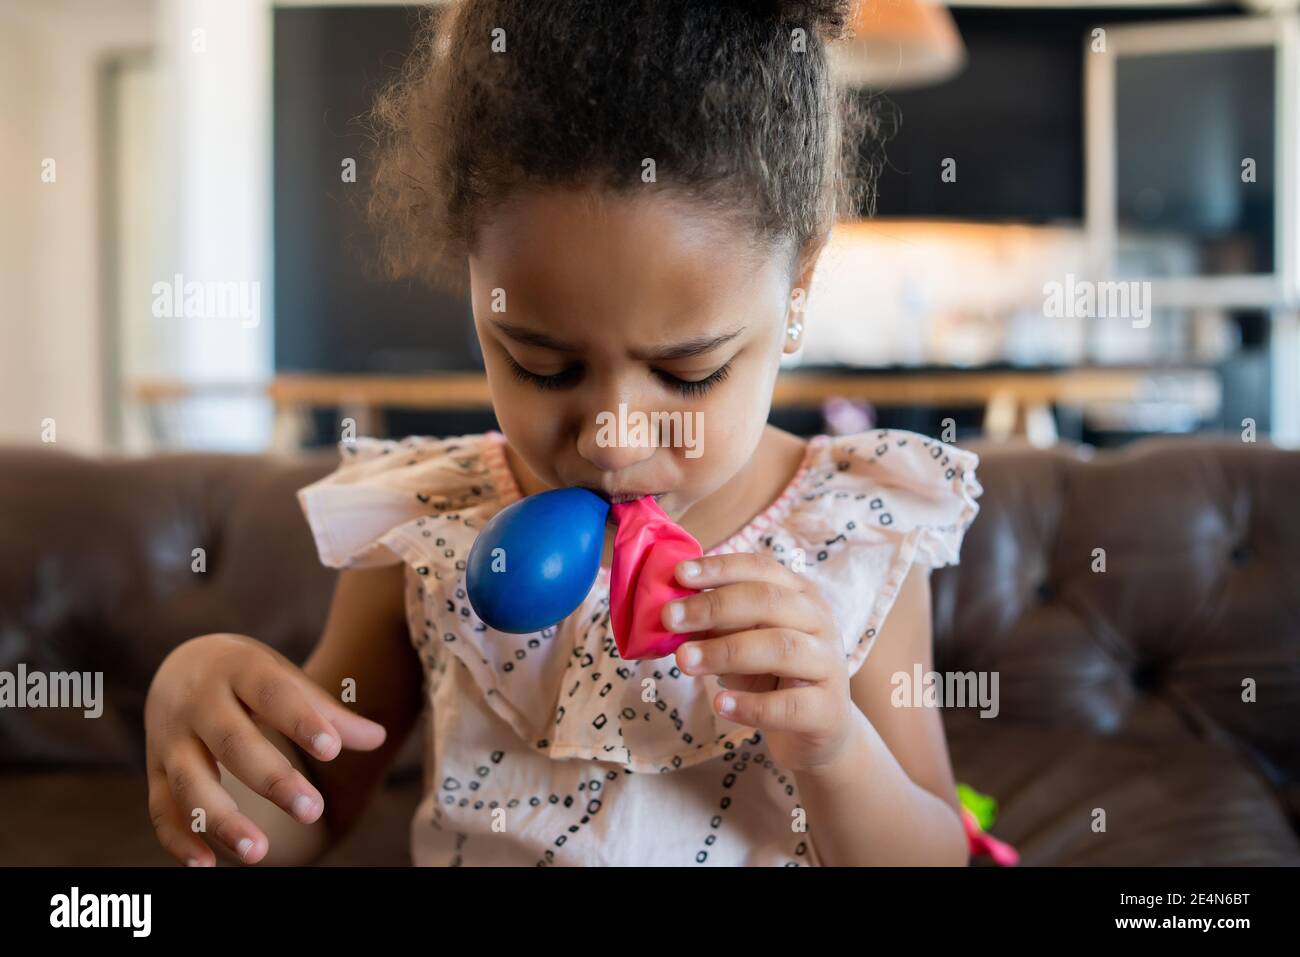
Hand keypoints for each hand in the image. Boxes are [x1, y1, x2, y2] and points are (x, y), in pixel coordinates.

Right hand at [143, 633, 386, 865]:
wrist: (181, 664)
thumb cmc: (249, 677)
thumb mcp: (285, 679)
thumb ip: (327, 711)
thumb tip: (378, 738)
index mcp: (239, 669)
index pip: (272, 693)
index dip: (301, 720)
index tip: (332, 749)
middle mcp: (198, 702)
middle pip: (232, 742)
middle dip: (272, 779)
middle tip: (312, 810)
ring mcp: (170, 737)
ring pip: (190, 781)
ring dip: (223, 819)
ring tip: (260, 852)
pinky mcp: (154, 769)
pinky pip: (159, 808)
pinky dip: (180, 839)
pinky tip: (207, 865)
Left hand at [661, 553, 855, 773]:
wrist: (818, 728)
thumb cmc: (773, 676)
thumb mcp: (744, 642)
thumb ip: (718, 626)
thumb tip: (673, 613)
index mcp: (799, 595)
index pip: (761, 568)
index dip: (720, 568)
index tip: (679, 574)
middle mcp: (820, 621)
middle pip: (769, 601)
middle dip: (714, 606)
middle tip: (670, 618)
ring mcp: (828, 664)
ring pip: (780, 647)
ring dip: (725, 651)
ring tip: (684, 661)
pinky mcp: (827, 710)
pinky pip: (788, 705)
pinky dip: (751, 704)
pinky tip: (720, 704)